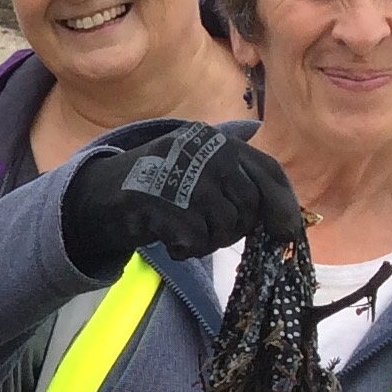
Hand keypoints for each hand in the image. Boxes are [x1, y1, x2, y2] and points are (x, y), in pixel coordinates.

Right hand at [60, 125, 302, 274]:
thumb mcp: (199, 166)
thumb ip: (237, 178)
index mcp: (218, 141)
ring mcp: (187, 178)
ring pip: (226, 228)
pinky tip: (169, 240)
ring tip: (185, 233)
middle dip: (234, 230)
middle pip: (249, 208)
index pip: (268, 172)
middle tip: (209, 232)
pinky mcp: (167, 204)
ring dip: (208, 242)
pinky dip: (185, 250)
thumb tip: (290, 218)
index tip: (289, 232)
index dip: (284, 205)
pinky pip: (198, 242)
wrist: (101, 193)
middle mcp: (208, 154)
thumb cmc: (157, 184)